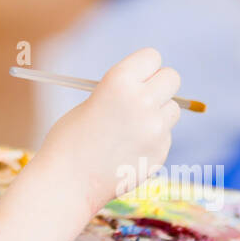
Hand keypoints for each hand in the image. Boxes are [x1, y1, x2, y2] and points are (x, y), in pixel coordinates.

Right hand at [37, 47, 180, 216]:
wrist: (66, 183)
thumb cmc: (70, 139)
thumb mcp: (93, 102)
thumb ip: (124, 93)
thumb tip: (153, 87)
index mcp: (119, 81)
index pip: (152, 57)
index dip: (143, 67)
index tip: (136, 76)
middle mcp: (142, 101)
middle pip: (171, 78)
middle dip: (159, 84)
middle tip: (142, 96)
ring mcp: (155, 129)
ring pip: (173, 109)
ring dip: (158, 113)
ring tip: (129, 128)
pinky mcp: (160, 153)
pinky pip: (165, 135)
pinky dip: (152, 139)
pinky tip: (126, 151)